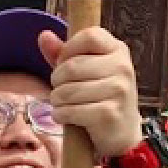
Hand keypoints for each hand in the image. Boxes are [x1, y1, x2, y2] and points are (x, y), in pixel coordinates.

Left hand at [42, 27, 142, 159]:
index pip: (89, 36)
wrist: (123, 132)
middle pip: (72, 66)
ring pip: (68, 90)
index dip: (69, 48)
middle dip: (57, 80)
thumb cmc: (101, 96)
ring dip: (57, 100)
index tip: (65, 62)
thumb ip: (64, 53)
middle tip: (61, 89)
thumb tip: (44, 35)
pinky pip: (71, 110)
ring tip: (63, 103)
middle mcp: (122, 67)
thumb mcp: (86, 70)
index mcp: (118, 50)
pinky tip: (66, 116)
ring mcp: (118, 91)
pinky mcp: (109, 114)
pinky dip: (61, 115)